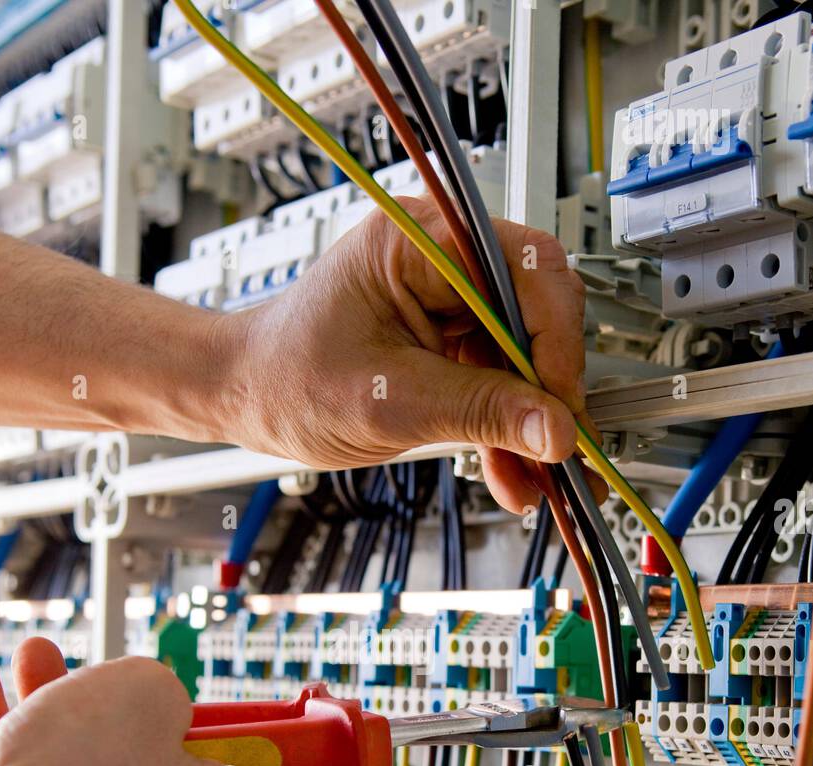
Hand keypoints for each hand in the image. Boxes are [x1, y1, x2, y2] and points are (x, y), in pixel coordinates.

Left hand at [212, 195, 595, 513]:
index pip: (525, 270)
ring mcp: (450, 297)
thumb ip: (479, 412)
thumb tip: (555, 430)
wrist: (249, 397)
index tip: (563, 409)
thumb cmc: (287, 378)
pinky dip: (508, 428)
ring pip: (526, 354)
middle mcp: (442, 256)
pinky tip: (513, 471)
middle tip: (560, 448)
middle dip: (550, 388)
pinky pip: (501, 378)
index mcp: (419, 240)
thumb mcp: (390, 403)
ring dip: (532, 421)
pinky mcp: (451, 336)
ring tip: (535, 478)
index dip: (556, 344)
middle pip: (538, 310)